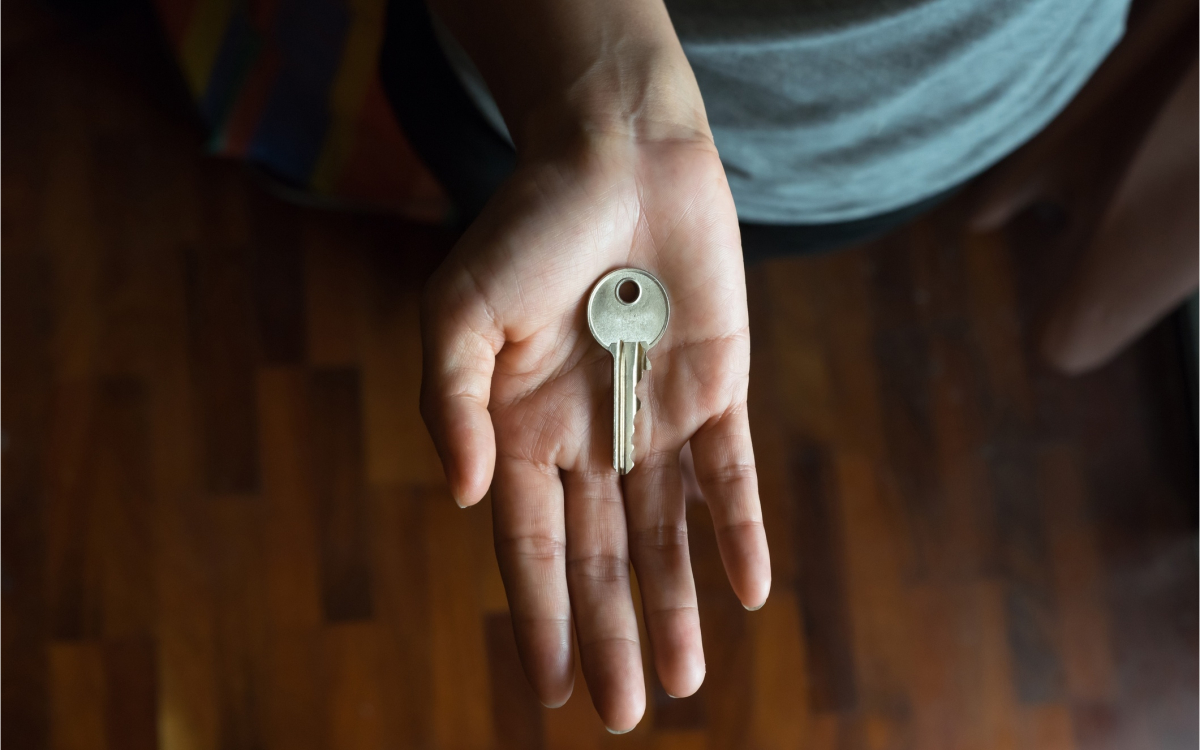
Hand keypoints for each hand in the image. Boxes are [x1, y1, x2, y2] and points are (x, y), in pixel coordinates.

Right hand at [419, 131, 770, 731]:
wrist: (617, 152)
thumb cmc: (528, 225)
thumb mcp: (458, 312)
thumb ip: (450, 407)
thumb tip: (465, 501)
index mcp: (520, 429)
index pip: (529, 546)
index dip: (540, 617)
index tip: (554, 689)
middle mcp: (588, 437)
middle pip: (601, 556)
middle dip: (611, 634)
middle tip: (622, 714)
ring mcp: (654, 418)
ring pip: (668, 533)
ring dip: (676, 605)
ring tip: (682, 683)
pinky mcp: (717, 389)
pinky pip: (731, 473)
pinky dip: (739, 530)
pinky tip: (747, 592)